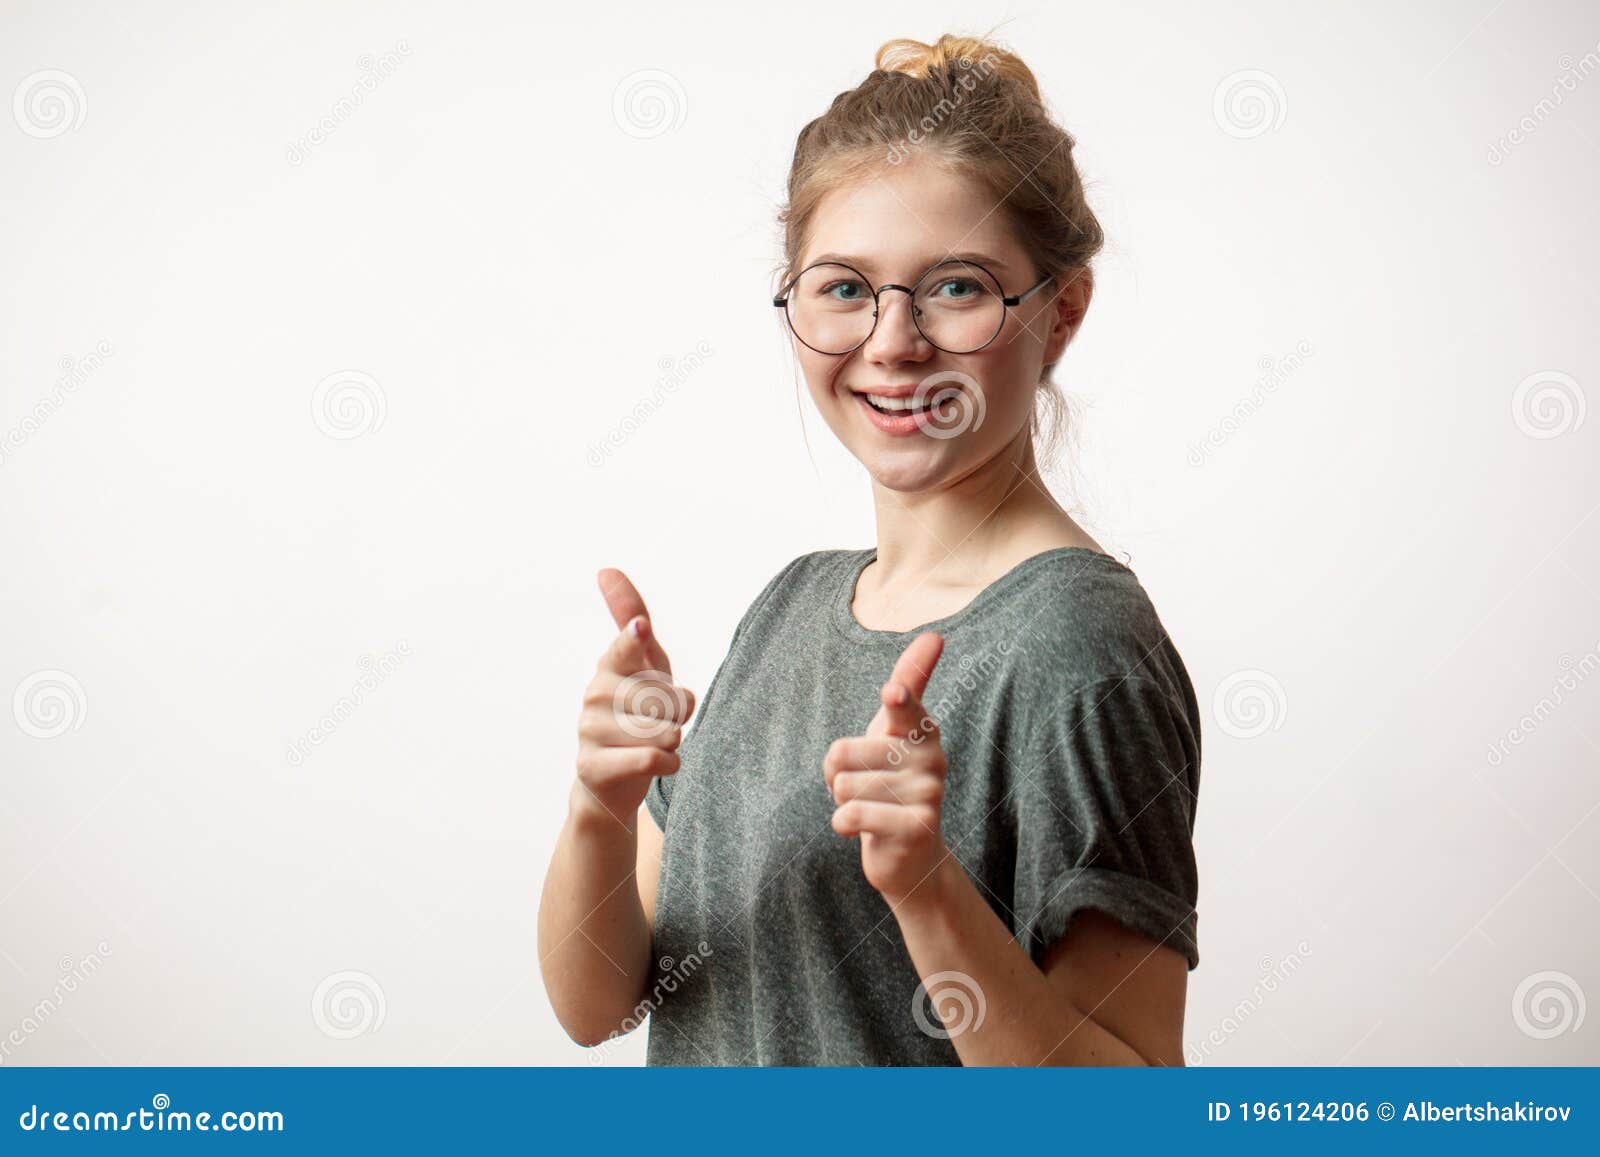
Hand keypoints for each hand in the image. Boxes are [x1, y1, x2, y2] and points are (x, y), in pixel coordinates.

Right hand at [573, 568, 696, 825]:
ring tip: (651, 744)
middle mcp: (595, 693)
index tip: (642, 627)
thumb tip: (622, 597)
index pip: (627, 645)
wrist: (612, 783)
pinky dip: (668, 764)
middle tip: (657, 724)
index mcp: (611, 667)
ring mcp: (589, 729)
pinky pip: (651, 758)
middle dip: (677, 717)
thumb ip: (644, 640)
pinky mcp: (592, 765)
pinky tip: (657, 764)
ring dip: (671, 743)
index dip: (636, 636)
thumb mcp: (647, 675)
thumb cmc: (637, 720)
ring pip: (664, 730)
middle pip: (668, 698)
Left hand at [823, 632, 949, 903]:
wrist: (909, 855)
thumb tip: (936, 635)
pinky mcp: (917, 828)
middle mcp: (931, 758)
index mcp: (921, 729)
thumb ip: (909, 684)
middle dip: (835, 775)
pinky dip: (844, 823)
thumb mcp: (892, 731)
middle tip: (861, 786)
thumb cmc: (892, 781)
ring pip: (844, 787)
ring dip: (841, 801)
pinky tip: (863, 828)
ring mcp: (928, 793)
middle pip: (842, 752)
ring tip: (867, 807)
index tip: (891, 694)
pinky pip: (852, 815)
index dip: (897, 700)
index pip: (905, 706)